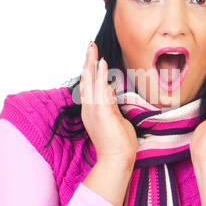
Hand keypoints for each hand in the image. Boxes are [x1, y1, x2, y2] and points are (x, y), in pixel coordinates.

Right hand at [79, 42, 135, 166]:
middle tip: (90, 45)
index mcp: (91, 111)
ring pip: (90, 81)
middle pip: (86, 79)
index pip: (89, 86)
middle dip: (88, 61)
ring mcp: (94, 110)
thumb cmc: (119, 144)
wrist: (117, 160)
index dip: (90, 71)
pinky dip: (100, 75)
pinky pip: (99, 89)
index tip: (92, 57)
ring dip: (92, 63)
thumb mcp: (115, 121)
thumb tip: (112, 95)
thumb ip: (112, 107)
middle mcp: (89, 108)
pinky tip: (102, 63)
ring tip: (93, 48)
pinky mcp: (101, 112)